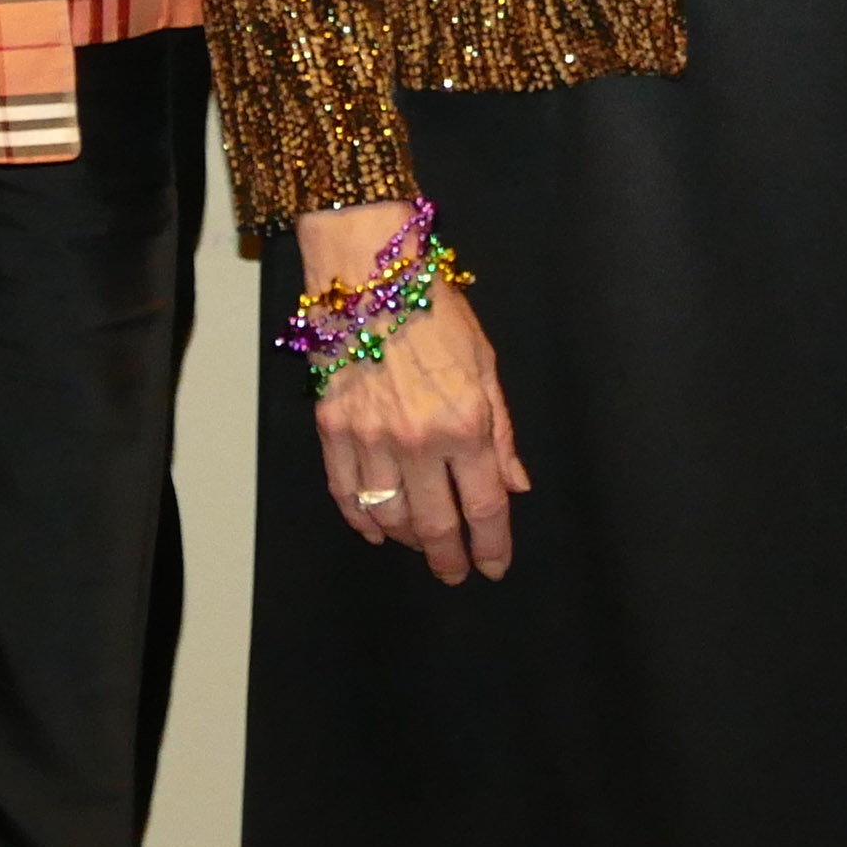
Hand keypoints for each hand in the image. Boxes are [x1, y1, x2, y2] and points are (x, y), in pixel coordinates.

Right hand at [298, 207, 529, 586]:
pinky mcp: (332, 431)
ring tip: (422, 543)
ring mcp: (369, 440)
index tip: (494, 565)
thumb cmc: (434, 310)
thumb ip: (500, 431)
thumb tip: (514, 484)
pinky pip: (347, 495)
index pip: (484, 506)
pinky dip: (363, 521)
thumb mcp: (485, 365)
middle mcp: (417, 440)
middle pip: (435, 525)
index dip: (492, 545)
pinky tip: (378, 530)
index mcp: (465, 424)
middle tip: (455, 573)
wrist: (368, 273)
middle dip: (448, 559)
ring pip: (389, 518)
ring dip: (408, 540)